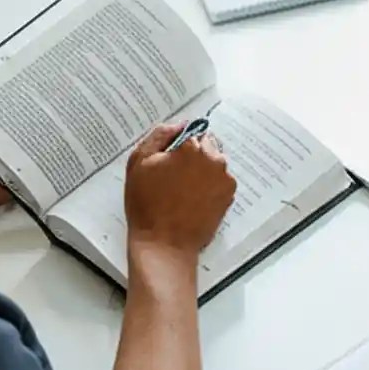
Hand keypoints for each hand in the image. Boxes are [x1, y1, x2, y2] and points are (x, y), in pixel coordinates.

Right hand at [124, 122, 236, 269]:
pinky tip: (193, 199)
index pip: (189, 130)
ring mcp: (224, 178)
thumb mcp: (140, 161)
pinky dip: (210, 185)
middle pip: (205, 145)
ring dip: (203, 169)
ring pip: (214, 163)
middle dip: (192, 154)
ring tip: (183, 190)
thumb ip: (159, 135)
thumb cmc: (147, 204)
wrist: (165, 244)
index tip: (168, 157)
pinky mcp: (229, 196)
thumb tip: (178, 126)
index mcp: (191, 147)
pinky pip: (220, 181)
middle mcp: (214, 159)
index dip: (177, 143)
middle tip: (174, 175)